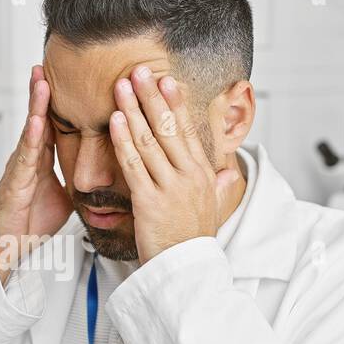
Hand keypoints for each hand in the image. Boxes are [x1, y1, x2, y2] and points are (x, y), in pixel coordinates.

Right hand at [0, 65, 73, 285]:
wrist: (6, 247)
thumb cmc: (29, 223)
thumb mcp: (63, 198)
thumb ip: (77, 181)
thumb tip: (100, 176)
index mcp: (41, 160)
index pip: (53, 123)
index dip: (60, 101)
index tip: (71, 78)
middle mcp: (29, 158)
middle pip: (39, 118)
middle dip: (43, 91)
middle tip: (48, 63)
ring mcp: (20, 168)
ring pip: (30, 130)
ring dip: (36, 105)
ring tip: (42, 80)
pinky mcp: (15, 182)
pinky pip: (25, 156)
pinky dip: (31, 137)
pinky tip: (37, 120)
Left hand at [109, 66, 241, 262]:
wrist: (187, 272)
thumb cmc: (194, 242)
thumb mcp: (213, 210)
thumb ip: (218, 188)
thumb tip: (228, 174)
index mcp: (202, 174)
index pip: (186, 131)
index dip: (175, 103)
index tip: (166, 80)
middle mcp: (188, 176)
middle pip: (167, 128)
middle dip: (152, 96)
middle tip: (139, 71)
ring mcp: (169, 188)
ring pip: (149, 141)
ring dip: (134, 110)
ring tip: (122, 86)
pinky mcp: (149, 202)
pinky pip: (133, 165)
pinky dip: (123, 140)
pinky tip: (115, 121)